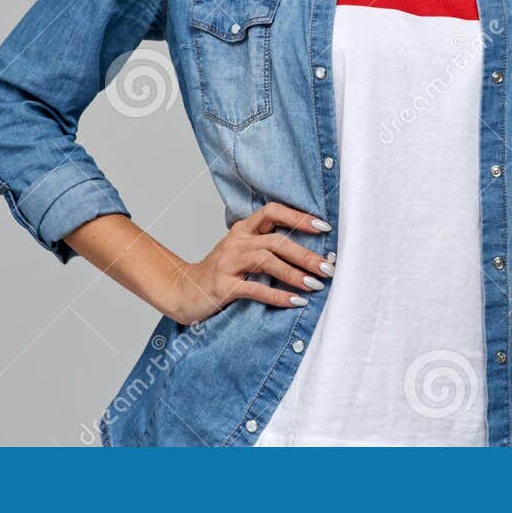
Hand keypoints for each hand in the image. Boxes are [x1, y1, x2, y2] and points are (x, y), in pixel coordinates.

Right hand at [162, 202, 335, 325]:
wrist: (183, 291)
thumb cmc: (221, 273)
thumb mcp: (242, 253)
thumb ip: (267, 248)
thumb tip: (310, 252)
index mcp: (242, 230)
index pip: (272, 211)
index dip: (298, 217)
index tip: (324, 227)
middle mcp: (236, 242)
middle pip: (276, 240)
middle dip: (305, 254)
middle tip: (328, 267)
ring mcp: (228, 263)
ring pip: (267, 261)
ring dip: (295, 273)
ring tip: (316, 285)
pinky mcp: (223, 286)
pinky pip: (255, 289)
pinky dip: (278, 295)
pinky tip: (296, 301)